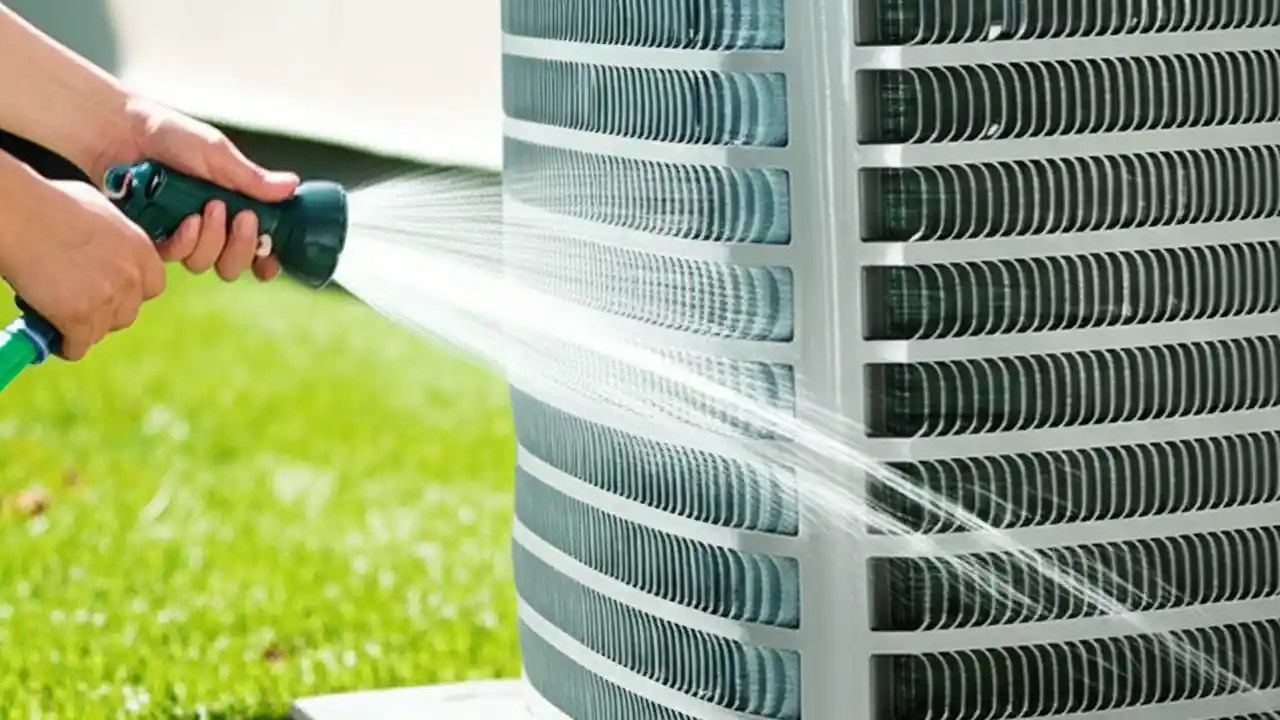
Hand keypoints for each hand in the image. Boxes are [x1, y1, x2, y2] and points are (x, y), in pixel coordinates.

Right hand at [2, 180, 164, 360]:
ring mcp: (106, 298)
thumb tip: (111, 250)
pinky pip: (77, 346)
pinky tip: (50, 333)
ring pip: (101, 332)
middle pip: (126, 314)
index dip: (128, 292)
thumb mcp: (99, 211)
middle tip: (75, 302)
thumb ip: (115, 237)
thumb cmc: (48, 203)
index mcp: (141, 250)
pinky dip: (64, 345)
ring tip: (56, 312)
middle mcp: (130, 276)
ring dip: (81, 328)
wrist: (17, 213)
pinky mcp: (79, 317)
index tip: (106, 291)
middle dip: (103, 312)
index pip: (151, 287)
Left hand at [92, 99, 299, 282]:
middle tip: (244, 219)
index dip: (267, 259)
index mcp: (234, 206)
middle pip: (236, 264)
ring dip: (215, 239)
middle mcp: (211, 226)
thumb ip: (252, 178)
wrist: (121, 131)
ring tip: (208, 208)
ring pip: (208, 263)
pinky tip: (186, 220)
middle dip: (243, 247)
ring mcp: (183, 235)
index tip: (272, 256)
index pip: (258, 247)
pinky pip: (178, 257)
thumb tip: (292, 186)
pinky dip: (187, 240)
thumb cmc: (170, 135)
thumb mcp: (218, 154)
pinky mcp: (155, 239)